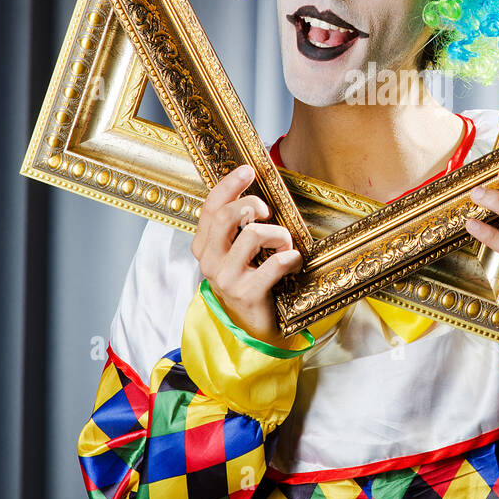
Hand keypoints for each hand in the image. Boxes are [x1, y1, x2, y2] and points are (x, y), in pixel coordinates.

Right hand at [191, 164, 303, 348]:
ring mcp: (226, 278)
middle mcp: (210, 261)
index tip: (248, 170)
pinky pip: (273, 265)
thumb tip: (253, 194)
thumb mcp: (235, 252)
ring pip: (253, 235)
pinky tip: (293, 260)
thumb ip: (236, 227)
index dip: (230, 185)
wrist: (250, 328)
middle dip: (253, 205)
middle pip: (227, 215)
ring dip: (279, 235)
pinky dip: (289, 258)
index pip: (211, 207)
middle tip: (267, 212)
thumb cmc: (248, 281)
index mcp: (204, 246)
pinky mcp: (247, 294)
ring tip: (285, 245)